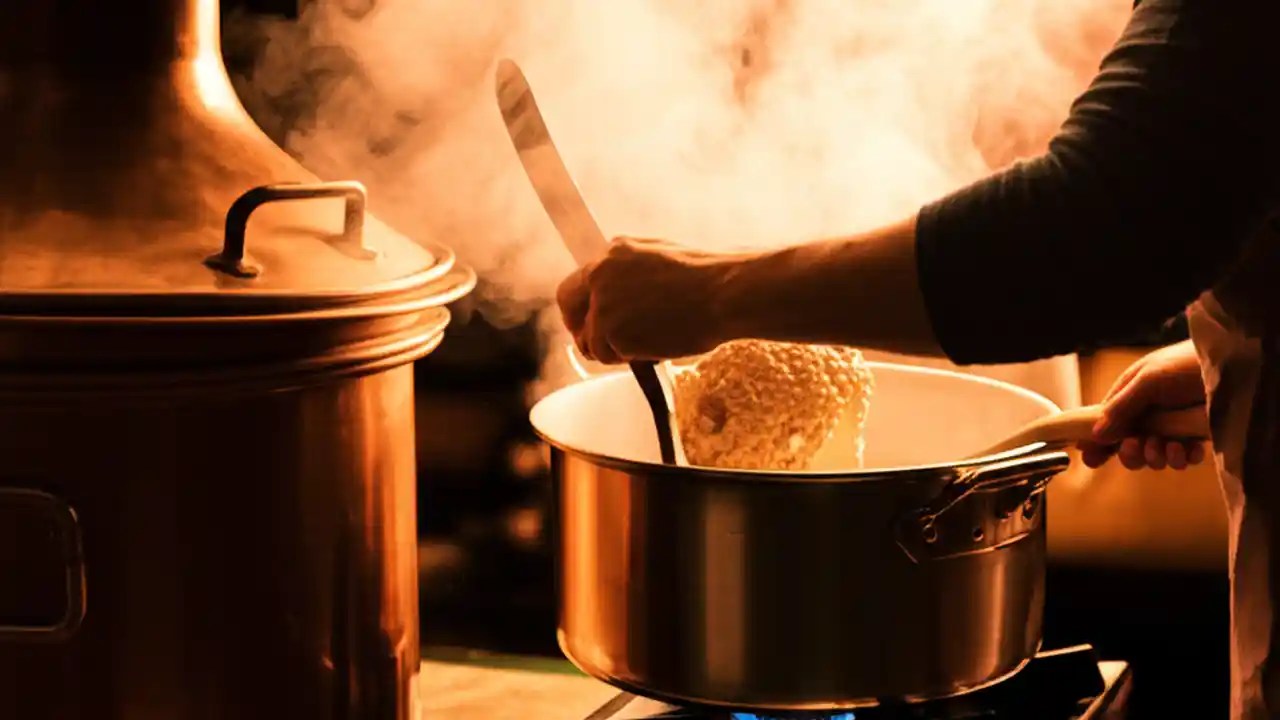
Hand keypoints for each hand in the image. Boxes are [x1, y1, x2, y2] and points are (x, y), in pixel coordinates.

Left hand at [556, 237, 747, 363]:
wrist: (725, 293)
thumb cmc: (706, 280)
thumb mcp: (658, 259)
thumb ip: (629, 274)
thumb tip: (618, 298)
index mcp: (613, 252)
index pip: (578, 282)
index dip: (582, 307)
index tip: (589, 322)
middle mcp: (600, 275)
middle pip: (568, 307)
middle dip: (581, 329)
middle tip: (598, 345)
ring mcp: (604, 304)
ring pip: (593, 340)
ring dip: (616, 349)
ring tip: (651, 341)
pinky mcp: (613, 332)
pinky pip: (612, 355)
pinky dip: (632, 357)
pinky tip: (657, 345)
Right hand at [1078, 340, 1207, 469]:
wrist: (1234, 367)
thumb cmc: (1185, 365)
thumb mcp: (1147, 380)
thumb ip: (1121, 408)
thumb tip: (1095, 434)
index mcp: (1131, 396)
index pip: (1107, 424)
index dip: (1098, 442)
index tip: (1089, 458)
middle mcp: (1149, 414)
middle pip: (1128, 446)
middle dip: (1130, 452)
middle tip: (1135, 446)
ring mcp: (1172, 427)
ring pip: (1154, 456)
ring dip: (1156, 456)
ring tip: (1166, 446)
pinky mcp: (1195, 438)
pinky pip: (1182, 458)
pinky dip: (1181, 458)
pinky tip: (1186, 449)